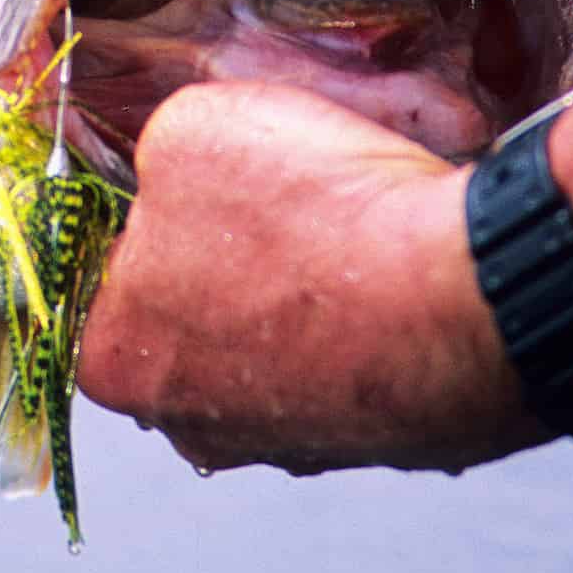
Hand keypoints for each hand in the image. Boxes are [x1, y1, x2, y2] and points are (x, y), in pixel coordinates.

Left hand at [76, 82, 550, 474]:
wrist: (461, 293)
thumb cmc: (313, 216)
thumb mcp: (189, 127)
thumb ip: (153, 157)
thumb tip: (168, 170)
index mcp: (112, 359)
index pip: (116, 273)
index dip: (168, 212)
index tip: (217, 185)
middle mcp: (186, 423)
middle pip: (196, 314)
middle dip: (236, 259)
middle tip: (291, 206)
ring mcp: (283, 445)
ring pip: (278, 341)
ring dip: (309, 292)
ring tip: (350, 239)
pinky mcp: (370, 444)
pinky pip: (352, 364)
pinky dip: (369, 325)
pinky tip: (392, 282)